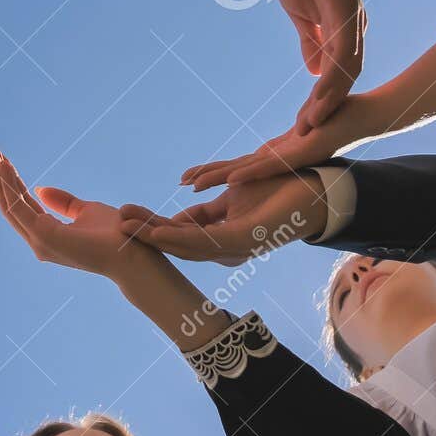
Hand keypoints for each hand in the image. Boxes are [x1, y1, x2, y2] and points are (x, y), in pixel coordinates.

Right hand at [0, 149, 157, 278]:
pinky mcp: (44, 236)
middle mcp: (38, 241)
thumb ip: (63, 202)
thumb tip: (39, 189)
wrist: (130, 252)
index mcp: (46, 236)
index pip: (21, 207)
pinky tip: (4, 166)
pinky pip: (19, 207)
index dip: (9, 183)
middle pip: (9, 206)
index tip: (1, 160)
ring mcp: (39, 241)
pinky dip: (9, 185)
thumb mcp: (85, 211)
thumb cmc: (113, 235)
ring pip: (9, 206)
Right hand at [116, 172, 325, 265]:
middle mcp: (228, 248)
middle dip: (147, 235)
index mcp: (224, 236)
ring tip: (130, 230)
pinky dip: (182, 236)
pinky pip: (208, 240)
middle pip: (179, 244)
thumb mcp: (235, 192)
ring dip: (158, 238)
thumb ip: (209, 204)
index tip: (126, 218)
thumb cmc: (281, 187)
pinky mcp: (248, 239)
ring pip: (188, 246)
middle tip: (116, 225)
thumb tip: (184, 199)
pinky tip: (162, 230)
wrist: (319, 186)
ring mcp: (237, 247)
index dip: (153, 227)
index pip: (182, 233)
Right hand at [180, 96, 383, 190]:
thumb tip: (297, 121)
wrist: (368, 116)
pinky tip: (230, 180)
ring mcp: (290, 160)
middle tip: (183, 183)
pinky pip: (271, 166)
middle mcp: (281, 160)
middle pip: (237, 171)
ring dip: (219, 180)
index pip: (240, 163)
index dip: (215, 169)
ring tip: (195, 187)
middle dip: (209, 177)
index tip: (191, 176)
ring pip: (248, 172)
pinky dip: (248, 173)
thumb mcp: (312, 118)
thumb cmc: (342, 114)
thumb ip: (299, 123)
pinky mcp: (301, 155)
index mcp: (280, 152)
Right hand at [276, 0, 364, 132]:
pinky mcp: (345, 10)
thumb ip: (309, 39)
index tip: (303, 123)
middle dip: (326, 108)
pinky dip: (332, 77)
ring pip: (347, 71)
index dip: (321, 99)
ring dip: (329, 100)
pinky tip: (318, 94)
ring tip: (310, 125)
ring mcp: (352, 20)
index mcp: (340, 29)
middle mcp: (352, 28)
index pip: (335, 74)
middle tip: (306, 135)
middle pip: (345, 79)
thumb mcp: (299, 11)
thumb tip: (314, 71)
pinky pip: (342, 52)